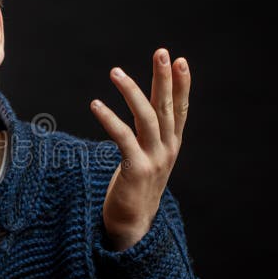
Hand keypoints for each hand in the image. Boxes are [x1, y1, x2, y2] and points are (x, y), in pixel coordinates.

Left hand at [90, 48, 190, 250]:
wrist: (132, 226)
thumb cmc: (135, 189)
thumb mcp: (147, 158)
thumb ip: (148, 137)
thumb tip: (142, 111)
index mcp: (171, 145)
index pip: (179, 110)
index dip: (181, 85)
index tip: (180, 60)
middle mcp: (167, 150)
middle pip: (166, 107)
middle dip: (164, 78)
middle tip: (162, 52)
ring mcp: (154, 160)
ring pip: (146, 118)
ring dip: (132, 91)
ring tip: (116, 71)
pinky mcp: (136, 170)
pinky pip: (123, 138)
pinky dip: (109, 118)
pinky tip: (95, 104)